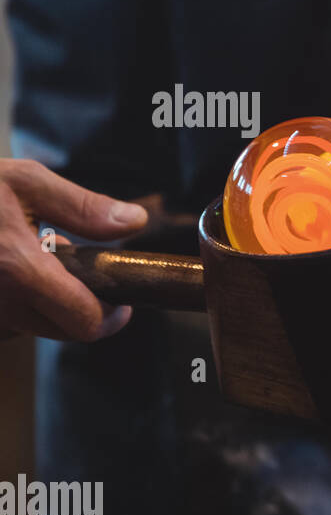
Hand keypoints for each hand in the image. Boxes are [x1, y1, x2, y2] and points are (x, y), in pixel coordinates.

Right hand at [0, 159, 147, 340]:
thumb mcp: (24, 182)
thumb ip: (82, 207)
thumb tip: (134, 222)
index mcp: (17, 266)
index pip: (83, 321)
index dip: (111, 316)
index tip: (121, 300)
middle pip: (62, 332)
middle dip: (81, 308)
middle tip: (79, 273)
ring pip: (32, 326)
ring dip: (45, 304)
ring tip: (33, 261)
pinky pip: (5, 317)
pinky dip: (17, 300)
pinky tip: (6, 269)